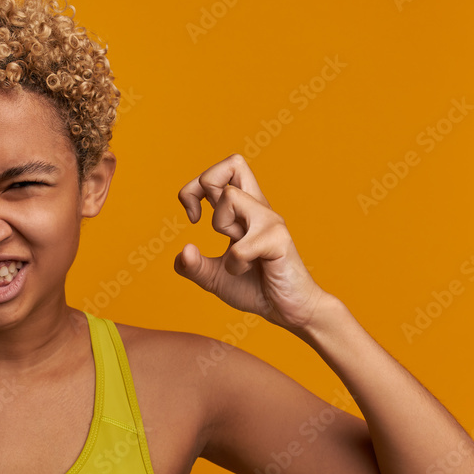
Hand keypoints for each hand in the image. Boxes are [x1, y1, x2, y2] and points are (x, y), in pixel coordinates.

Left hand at [174, 154, 328, 331]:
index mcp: (243, 211)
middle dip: (204, 183)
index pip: (223, 171)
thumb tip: (184, 250)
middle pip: (234, 162)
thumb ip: (193, 267)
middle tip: (202, 218)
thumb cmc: (256, 288)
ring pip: (231, 196)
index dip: (195, 186)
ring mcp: (270, 222)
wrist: (289, 311)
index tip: (193, 217)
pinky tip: (245, 271)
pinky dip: (234, 263)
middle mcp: (257, 209)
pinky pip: (241, 244)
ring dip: (221, 225)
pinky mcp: (279, 240)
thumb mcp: (214, 279)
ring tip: (234, 252)